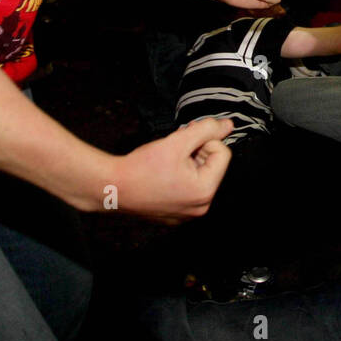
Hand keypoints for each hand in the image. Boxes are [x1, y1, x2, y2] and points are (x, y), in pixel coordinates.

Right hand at [110, 118, 233, 222]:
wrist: (112, 188)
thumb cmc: (140, 168)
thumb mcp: (177, 142)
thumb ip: (205, 130)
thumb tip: (228, 125)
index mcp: (205, 191)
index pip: (222, 153)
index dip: (204, 140)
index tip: (184, 140)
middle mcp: (200, 207)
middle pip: (212, 165)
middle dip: (196, 152)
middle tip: (174, 149)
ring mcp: (188, 213)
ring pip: (199, 175)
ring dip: (187, 162)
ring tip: (165, 163)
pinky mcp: (176, 215)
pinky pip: (188, 190)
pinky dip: (179, 178)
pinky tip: (162, 175)